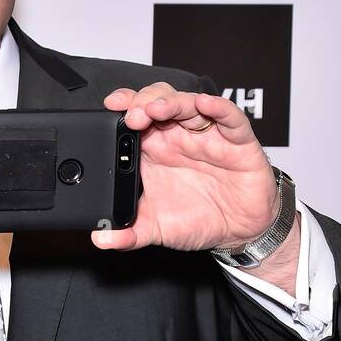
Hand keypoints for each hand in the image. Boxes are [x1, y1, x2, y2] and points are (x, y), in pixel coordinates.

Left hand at [92, 83, 278, 252]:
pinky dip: (218, 107)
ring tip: (156, 109)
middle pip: (159, 101)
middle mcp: (179, 136)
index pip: (136, 118)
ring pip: (189, 104)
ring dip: (172, 102)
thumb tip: (101, 239)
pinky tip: (205, 104)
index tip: (110, 107)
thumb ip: (130, 233)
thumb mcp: (157, 229)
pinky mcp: (237, 141)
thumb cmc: (198, 220)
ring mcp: (207, 135)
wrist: (238, 231)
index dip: (124, 107)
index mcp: (155, 150)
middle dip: (144, 102)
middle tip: (133, 115)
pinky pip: (229, 117)